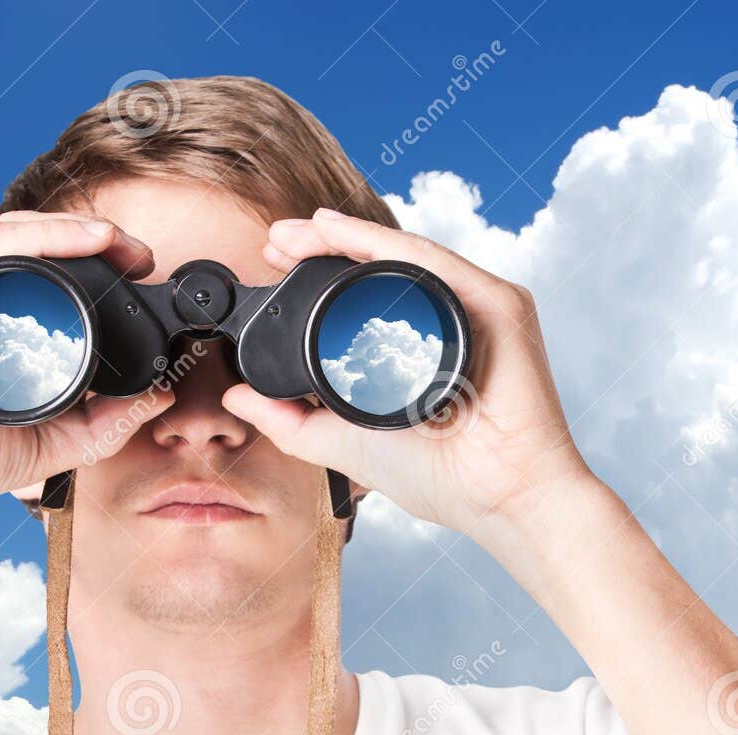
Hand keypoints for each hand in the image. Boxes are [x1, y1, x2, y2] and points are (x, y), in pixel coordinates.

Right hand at [0, 211, 173, 511]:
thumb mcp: (47, 442)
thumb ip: (102, 423)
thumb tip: (158, 396)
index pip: (41, 274)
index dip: (94, 267)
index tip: (139, 278)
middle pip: (32, 245)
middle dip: (94, 242)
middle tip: (142, 256)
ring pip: (16, 235)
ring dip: (76, 231)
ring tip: (123, 243)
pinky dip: (44, 236)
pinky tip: (87, 239)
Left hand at [222, 207, 595, 537]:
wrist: (499, 499)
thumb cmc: (444, 479)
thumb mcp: (345, 444)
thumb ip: (291, 423)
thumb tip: (236, 399)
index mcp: (421, 347)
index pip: (364, 298)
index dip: (316, 275)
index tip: (271, 263)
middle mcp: (450, 320)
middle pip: (381, 270)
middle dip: (322, 247)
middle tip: (273, 240)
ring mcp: (477, 308)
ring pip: (402, 257)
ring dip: (346, 237)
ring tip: (298, 231)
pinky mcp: (500, 305)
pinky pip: (432, 262)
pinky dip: (383, 244)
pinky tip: (342, 233)